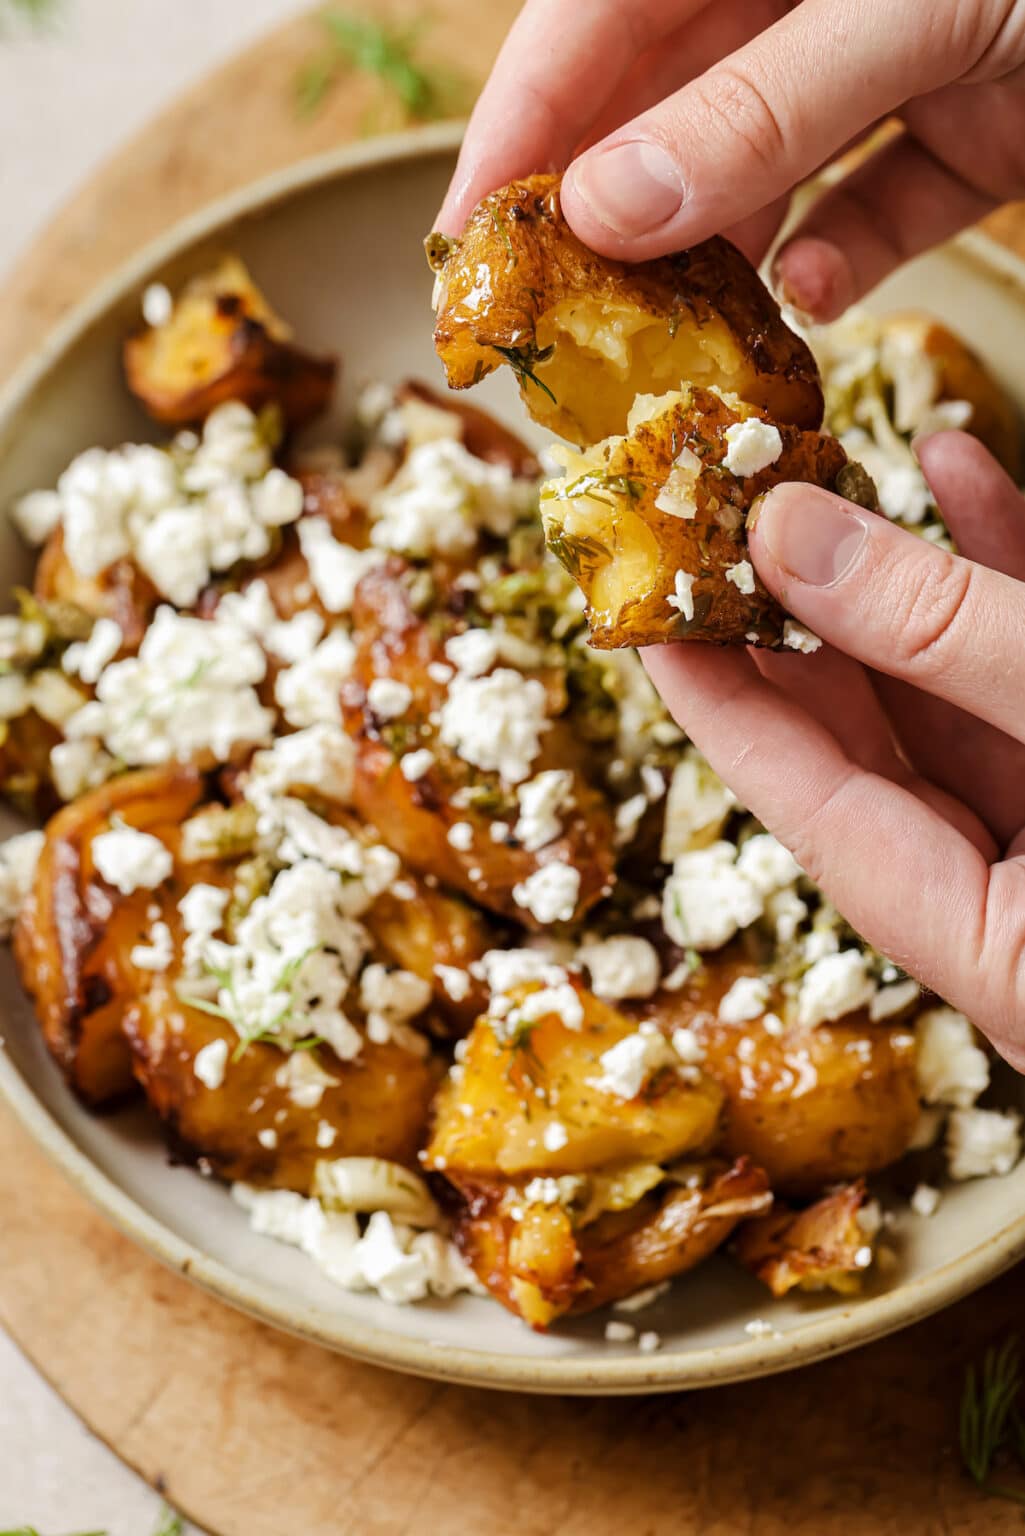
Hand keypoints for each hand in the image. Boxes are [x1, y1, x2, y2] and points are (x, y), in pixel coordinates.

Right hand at [438, 0, 1024, 319]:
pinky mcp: (970, 124)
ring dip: (720, 261)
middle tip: (563, 330)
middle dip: (612, 219)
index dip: (518, 128)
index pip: (594, 17)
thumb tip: (603, 206)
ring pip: (765, 169)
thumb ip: (763, 102)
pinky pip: (876, 200)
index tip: (462, 246)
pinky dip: (841, 258)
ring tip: (679, 347)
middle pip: (668, 106)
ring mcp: (896, 55)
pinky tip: (815, 306)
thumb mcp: (919, 0)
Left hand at [644, 434, 1024, 1069]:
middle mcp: (1004, 902)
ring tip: (830, 465)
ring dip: (902, 571)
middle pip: (861, 741)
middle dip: (796, 611)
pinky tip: (959, 478)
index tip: (631, 591)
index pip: (796, 794)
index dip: (707, 688)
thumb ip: (948, 638)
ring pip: (948, 692)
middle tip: (720, 507)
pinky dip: (1001, 577)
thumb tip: (786, 537)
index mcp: (982, 947)